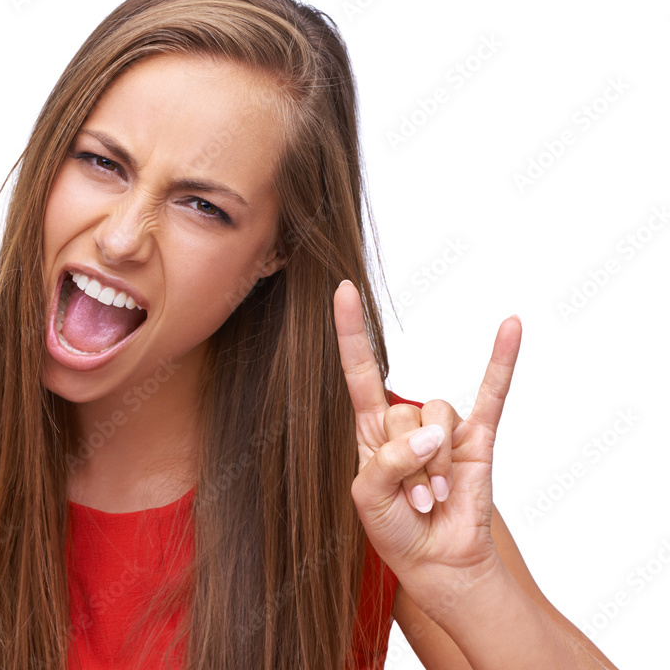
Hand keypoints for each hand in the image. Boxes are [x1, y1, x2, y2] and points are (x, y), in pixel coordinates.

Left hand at [333, 279, 520, 586]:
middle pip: (402, 411)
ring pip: (437, 418)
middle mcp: (407, 422)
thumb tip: (432, 435)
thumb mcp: (368, 497)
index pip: (360, 371)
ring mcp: (444, 428)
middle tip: (412, 499)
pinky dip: (501, 362)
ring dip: (434, 466)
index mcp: (372, 430)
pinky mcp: (478, 439)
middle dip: (406, 462)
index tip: (341, 291)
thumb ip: (388, 462)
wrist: (437, 561)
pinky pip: (492, 394)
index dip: (349, 332)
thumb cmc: (395, 529)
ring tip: (434, 496)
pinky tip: (510, 328)